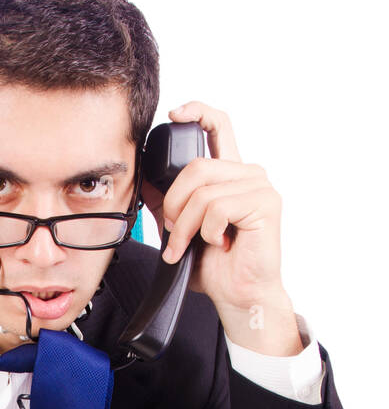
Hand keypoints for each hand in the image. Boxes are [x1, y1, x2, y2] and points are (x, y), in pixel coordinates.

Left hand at [144, 102, 302, 355]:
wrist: (239, 296)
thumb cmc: (217, 267)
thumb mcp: (181, 231)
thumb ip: (167, 203)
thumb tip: (144, 180)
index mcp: (229, 176)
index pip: (219, 126)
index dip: (197, 112)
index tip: (174, 115)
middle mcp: (248, 175)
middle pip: (195, 165)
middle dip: (173, 203)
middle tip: (174, 233)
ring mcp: (259, 187)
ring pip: (203, 190)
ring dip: (187, 224)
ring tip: (190, 245)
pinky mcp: (265, 204)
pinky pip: (218, 207)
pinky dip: (207, 231)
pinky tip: (218, 244)